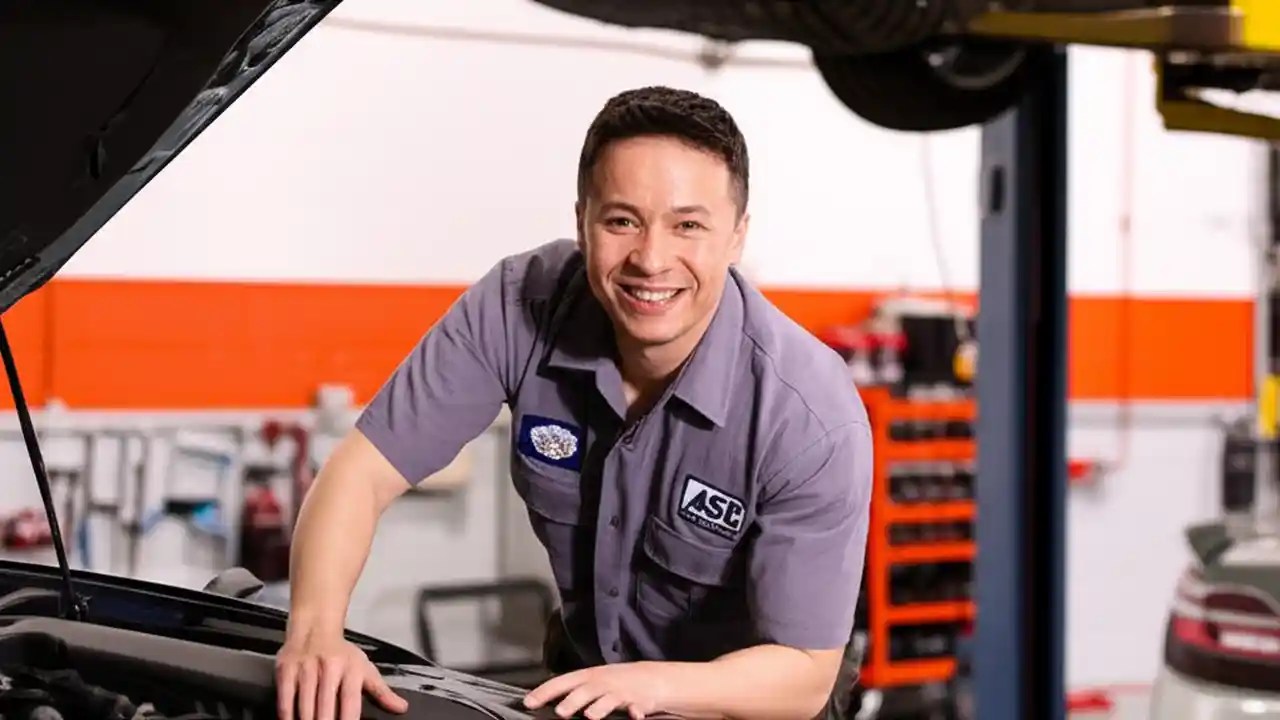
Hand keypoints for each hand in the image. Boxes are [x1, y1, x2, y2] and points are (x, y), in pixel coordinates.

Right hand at [275, 633, 408, 719]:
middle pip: (325, 710)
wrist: (315, 626)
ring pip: (304, 708)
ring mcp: (305, 669)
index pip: (350, 705)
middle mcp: (329, 669)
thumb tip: (401, 708)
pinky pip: (284, 701)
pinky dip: (287, 716)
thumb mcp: (364, 669)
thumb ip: (381, 692)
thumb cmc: (342, 654)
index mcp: (351, 670)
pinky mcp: (286, 670)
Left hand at [524, 662, 672, 719]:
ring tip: (590, 716)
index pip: (563, 682)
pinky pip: (638, 707)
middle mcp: (603, 682)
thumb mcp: (596, 682)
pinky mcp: (640, 700)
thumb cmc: (620, 682)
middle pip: (585, 690)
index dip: (545, 691)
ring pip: (608, 699)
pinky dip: (636, 711)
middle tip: (560, 712)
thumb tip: (549, 700)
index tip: (529, 702)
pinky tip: (634, 716)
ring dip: (599, 706)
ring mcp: (621, 691)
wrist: (655, 677)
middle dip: (572, 700)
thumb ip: (575, 691)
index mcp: (589, 677)